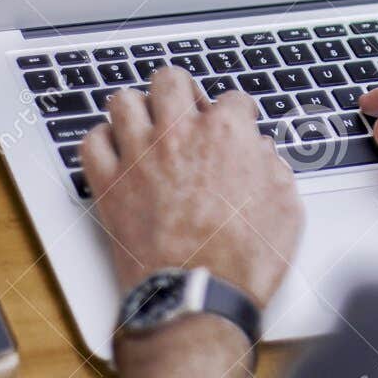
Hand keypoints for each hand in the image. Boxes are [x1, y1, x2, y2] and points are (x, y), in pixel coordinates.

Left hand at [80, 67, 302, 305]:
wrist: (197, 298)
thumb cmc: (242, 261)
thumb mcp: (286, 208)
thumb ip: (274, 167)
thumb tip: (262, 152)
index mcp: (227, 133)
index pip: (233, 98)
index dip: (239, 114)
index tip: (238, 126)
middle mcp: (179, 134)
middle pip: (171, 79)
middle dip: (183, 90)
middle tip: (188, 110)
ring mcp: (139, 156)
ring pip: (124, 100)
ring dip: (139, 109)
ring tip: (149, 126)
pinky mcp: (109, 184)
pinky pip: (91, 142)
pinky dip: (102, 142)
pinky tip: (117, 153)